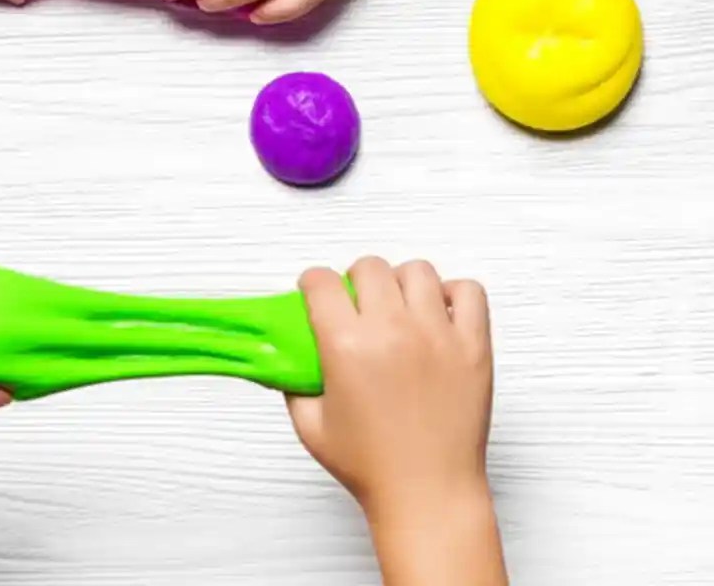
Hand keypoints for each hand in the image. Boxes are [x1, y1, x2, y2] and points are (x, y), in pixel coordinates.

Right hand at [286, 257, 504, 584]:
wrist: (427, 493)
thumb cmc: (370, 466)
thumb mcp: (310, 424)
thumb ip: (293, 383)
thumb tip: (287, 356)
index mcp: (347, 345)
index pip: (322, 282)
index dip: (312, 283)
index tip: (314, 292)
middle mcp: (392, 331)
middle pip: (369, 267)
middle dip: (353, 279)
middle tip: (355, 302)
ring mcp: (437, 335)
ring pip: (417, 271)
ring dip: (400, 282)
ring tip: (397, 306)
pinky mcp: (473, 346)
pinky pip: (468, 292)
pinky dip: (453, 294)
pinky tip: (437, 314)